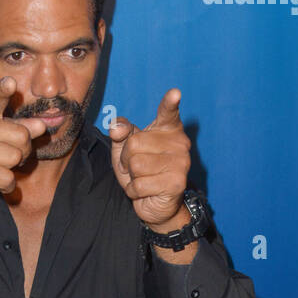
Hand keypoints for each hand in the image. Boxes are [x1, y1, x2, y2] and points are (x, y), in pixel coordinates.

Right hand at [0, 76, 46, 210]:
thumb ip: (18, 126)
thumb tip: (41, 125)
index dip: (4, 90)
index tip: (10, 83)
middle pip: (22, 135)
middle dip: (22, 151)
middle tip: (8, 156)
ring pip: (15, 157)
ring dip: (12, 168)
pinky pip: (6, 177)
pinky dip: (8, 185)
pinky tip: (0, 183)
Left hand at [107, 88, 190, 226]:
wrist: (155, 203)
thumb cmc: (141, 171)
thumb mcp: (125, 150)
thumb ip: (120, 134)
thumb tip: (116, 128)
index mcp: (168, 129)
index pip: (168, 112)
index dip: (170, 103)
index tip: (174, 93)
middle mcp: (179, 142)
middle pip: (133, 144)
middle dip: (126, 160)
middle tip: (137, 169)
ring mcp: (181, 162)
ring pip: (136, 164)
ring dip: (131, 177)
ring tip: (142, 179)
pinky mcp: (177, 182)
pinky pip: (139, 184)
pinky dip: (134, 191)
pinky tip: (145, 191)